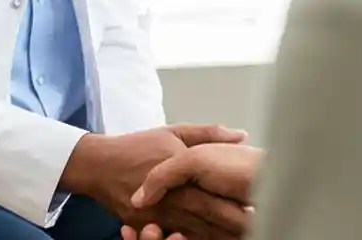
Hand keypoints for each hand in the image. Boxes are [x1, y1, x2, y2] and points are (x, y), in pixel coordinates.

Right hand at [60, 125, 249, 239]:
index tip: (262, 207)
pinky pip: (173, 238)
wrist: (98, 165)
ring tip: (238, 235)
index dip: (240, 206)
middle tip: (257, 227)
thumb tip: (240, 134)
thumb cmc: (136, 146)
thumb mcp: (172, 132)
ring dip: (216, 236)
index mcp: (184, 176)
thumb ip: (207, 134)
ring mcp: (160, 217)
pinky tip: (208, 239)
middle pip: (211, 221)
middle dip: (234, 226)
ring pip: (195, 235)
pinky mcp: (147, 226)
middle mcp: (174, 200)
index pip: (219, 198)